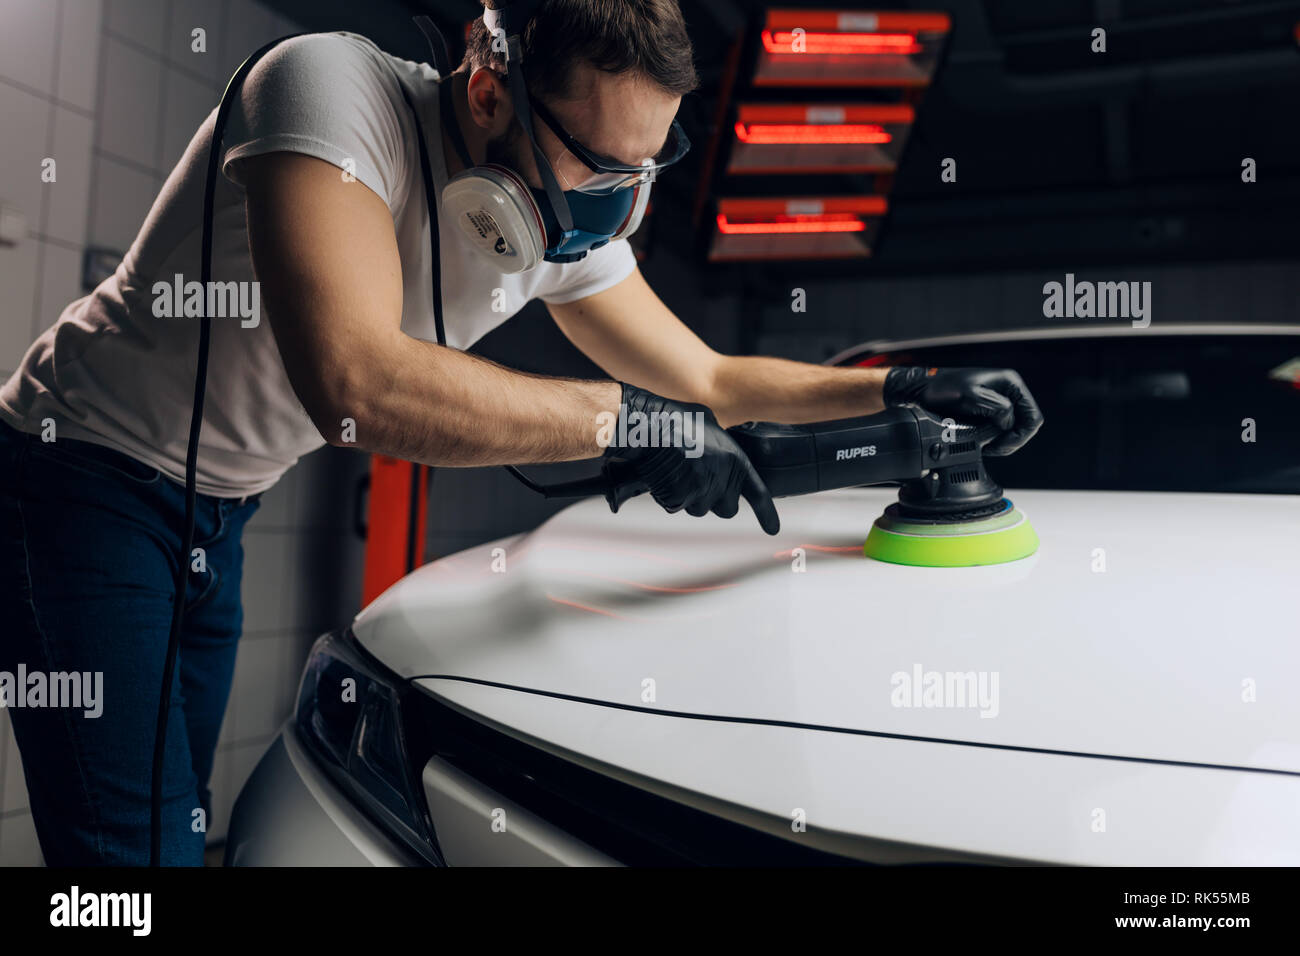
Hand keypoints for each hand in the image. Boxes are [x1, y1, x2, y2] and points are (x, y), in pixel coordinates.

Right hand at [602, 383, 779, 534]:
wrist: (651, 425)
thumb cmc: (677, 420)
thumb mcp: (710, 426)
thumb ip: (720, 447)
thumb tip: (718, 454)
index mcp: (736, 460)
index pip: (758, 493)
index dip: (767, 514)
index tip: (772, 529)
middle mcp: (724, 478)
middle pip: (727, 510)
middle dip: (715, 502)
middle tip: (698, 482)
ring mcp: (703, 491)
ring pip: (698, 508)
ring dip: (688, 497)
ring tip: (676, 471)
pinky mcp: (682, 498)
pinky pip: (675, 506)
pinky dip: (667, 495)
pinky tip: (663, 475)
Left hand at [883, 367, 1043, 455]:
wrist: (922, 392)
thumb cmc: (942, 388)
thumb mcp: (970, 395)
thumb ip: (996, 407)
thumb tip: (1008, 422)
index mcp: (1011, 384)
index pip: (1032, 416)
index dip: (1020, 435)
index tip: (1001, 444)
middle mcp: (1008, 393)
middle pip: (1025, 426)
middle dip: (1011, 441)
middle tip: (992, 449)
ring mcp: (999, 405)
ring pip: (1012, 432)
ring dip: (1002, 443)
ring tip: (985, 447)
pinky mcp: (988, 415)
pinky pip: (999, 433)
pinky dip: (994, 441)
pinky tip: (982, 444)